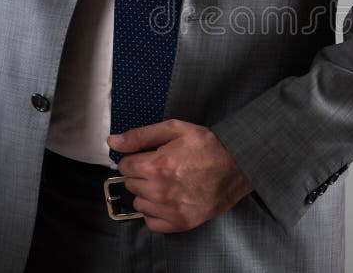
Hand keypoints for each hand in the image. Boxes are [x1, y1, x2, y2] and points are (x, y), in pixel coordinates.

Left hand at [107, 119, 253, 232]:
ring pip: (140, 203)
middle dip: (142, 174)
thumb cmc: (209, 145)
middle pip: (131, 184)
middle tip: (163, 168)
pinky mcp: (180, 222)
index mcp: (157, 165)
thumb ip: (142, 135)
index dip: (137, 158)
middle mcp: (160, 190)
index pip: (125, 166)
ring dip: (149, 193)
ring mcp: (170, 209)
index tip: (151, 156)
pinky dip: (156, 212)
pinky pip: (151, 222)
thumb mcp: (176, 129)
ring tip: (169, 182)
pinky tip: (169, 199)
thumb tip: (113, 141)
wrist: (239, 165)